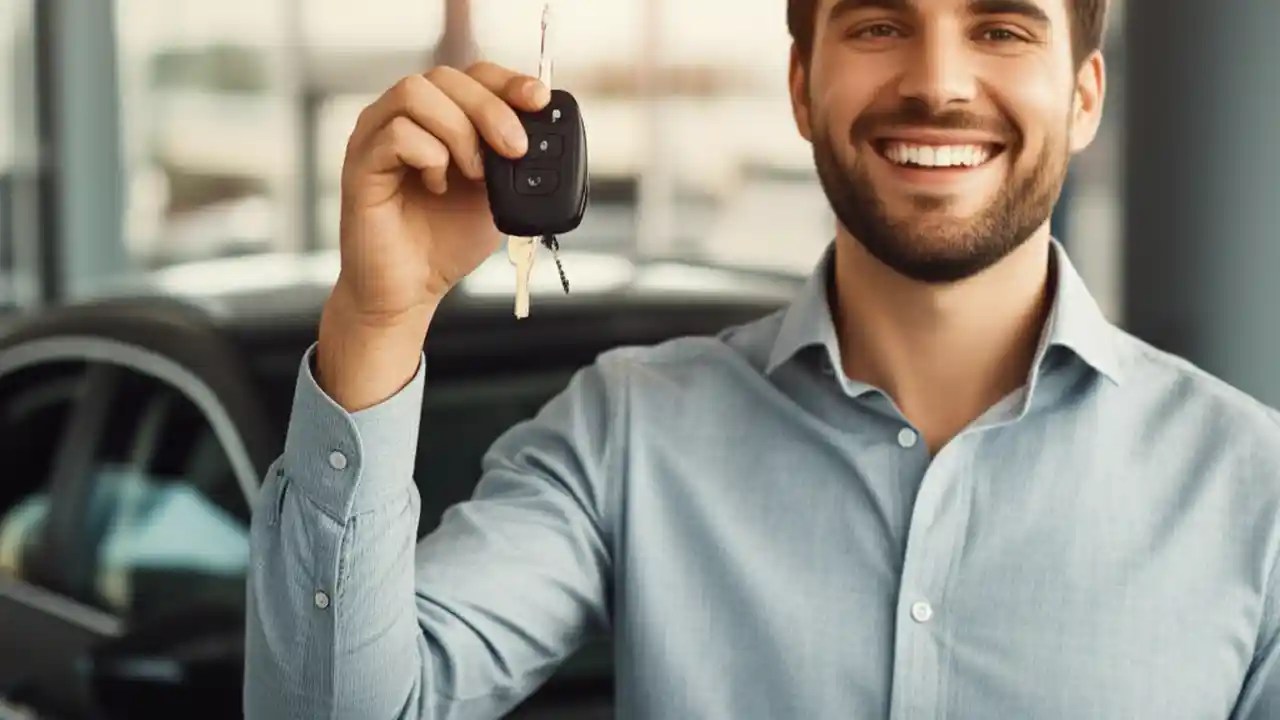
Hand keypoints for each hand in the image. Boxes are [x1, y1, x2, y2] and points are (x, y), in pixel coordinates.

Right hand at [317, 62, 549, 409]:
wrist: (410, 289)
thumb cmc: (445, 241)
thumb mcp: (497, 196)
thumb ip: (512, 163)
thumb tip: (542, 134)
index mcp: (439, 118)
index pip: (472, 73)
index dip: (507, 80)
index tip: (538, 100)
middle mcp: (404, 118)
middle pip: (445, 76)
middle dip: (490, 109)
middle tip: (514, 149)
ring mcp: (377, 136)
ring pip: (416, 93)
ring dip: (458, 130)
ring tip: (474, 173)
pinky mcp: (361, 163)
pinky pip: (396, 134)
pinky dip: (428, 156)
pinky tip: (437, 186)